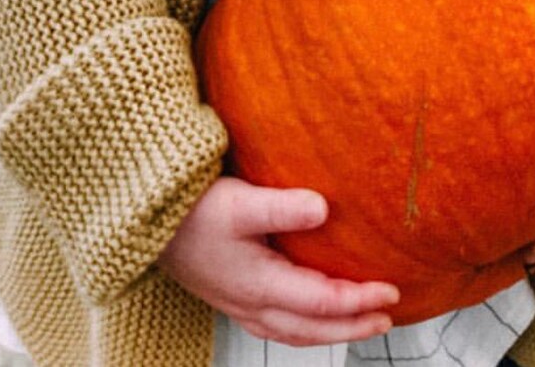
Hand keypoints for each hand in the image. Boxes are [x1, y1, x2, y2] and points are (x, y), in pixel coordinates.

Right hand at [158, 176, 399, 345]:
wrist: (143, 221)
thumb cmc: (190, 210)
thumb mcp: (239, 202)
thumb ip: (282, 207)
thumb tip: (324, 208)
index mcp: (259, 284)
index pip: (322, 302)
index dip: (359, 300)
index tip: (391, 290)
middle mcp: (251, 303)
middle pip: (312, 327)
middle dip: (352, 325)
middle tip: (387, 318)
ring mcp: (238, 304)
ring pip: (294, 332)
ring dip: (330, 331)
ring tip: (359, 321)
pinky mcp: (229, 297)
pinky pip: (275, 326)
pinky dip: (301, 328)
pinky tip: (307, 318)